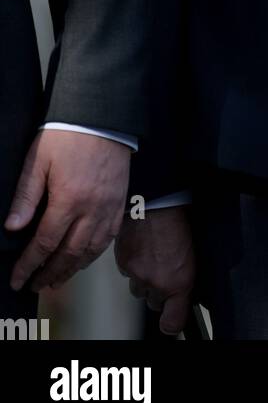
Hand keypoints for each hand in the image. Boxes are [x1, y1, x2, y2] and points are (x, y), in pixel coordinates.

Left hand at [5, 130, 130, 292]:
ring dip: (72, 269)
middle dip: (49, 274)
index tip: (17, 279)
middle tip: (35, 285)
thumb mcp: (38, 160)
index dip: (28, 265)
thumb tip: (12, 227)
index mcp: (69, 199)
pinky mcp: (120, 202)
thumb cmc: (68, 135)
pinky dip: (93, 254)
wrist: (103, 117)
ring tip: (56, 279)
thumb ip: (26, 196)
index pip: (44, 243)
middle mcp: (91, 209)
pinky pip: (108, 238)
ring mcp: (109, 207)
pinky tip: (83, 258)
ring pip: (90, 251)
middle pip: (69, 254)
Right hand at [115, 207, 194, 335]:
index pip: (172, 323)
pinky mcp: (123, 263)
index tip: (173, 318)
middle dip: (159, 291)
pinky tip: (144, 247)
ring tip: (154, 256)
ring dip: (145, 278)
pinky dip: (134, 264)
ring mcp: (138, 274)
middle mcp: (156, 283)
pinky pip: (127, 272)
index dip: (172, 322)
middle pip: (154, 303)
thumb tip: (185, 289)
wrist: (156, 200)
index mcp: (179, 281)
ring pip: (139, 289)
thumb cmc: (179, 220)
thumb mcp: (193, 252)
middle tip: (166, 271)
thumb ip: (186, 276)